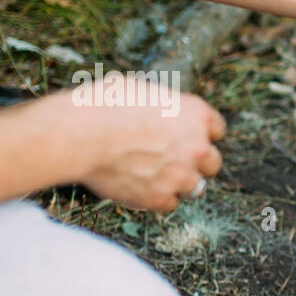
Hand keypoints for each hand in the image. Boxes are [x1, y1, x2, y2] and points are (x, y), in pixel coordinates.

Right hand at [46, 84, 225, 212]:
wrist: (78, 135)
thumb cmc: (101, 106)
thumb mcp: (139, 90)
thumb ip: (162, 106)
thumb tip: (159, 109)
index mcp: (195, 115)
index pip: (216, 129)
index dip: (201, 134)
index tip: (189, 138)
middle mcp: (197, 146)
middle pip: (212, 162)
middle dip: (195, 163)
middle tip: (172, 161)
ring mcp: (181, 175)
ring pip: (194, 187)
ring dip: (177, 183)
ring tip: (151, 175)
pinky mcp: (161, 198)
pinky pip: (169, 204)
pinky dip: (156, 198)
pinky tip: (138, 186)